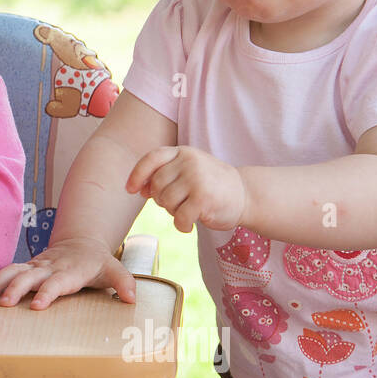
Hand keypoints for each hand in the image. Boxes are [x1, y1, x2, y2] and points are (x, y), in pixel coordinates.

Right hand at [0, 236, 135, 307]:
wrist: (80, 242)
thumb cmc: (96, 262)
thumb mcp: (114, 269)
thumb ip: (124, 282)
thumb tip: (131, 298)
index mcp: (70, 270)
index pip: (57, 282)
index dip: (47, 292)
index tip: (36, 306)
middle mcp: (49, 266)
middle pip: (29, 276)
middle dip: (15, 288)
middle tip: (4, 304)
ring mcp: (35, 266)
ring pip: (13, 271)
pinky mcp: (26, 268)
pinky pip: (7, 272)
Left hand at [126, 146, 246, 233]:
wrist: (246, 194)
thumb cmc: (211, 185)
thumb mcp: (188, 171)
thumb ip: (165, 175)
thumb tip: (138, 188)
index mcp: (183, 152)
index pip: (152, 158)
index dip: (137, 174)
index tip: (130, 189)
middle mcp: (189, 162)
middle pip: (157, 185)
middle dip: (162, 199)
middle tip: (178, 204)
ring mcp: (197, 179)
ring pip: (166, 202)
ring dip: (173, 212)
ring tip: (188, 210)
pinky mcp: (203, 198)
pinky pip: (179, 218)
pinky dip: (181, 225)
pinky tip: (190, 224)